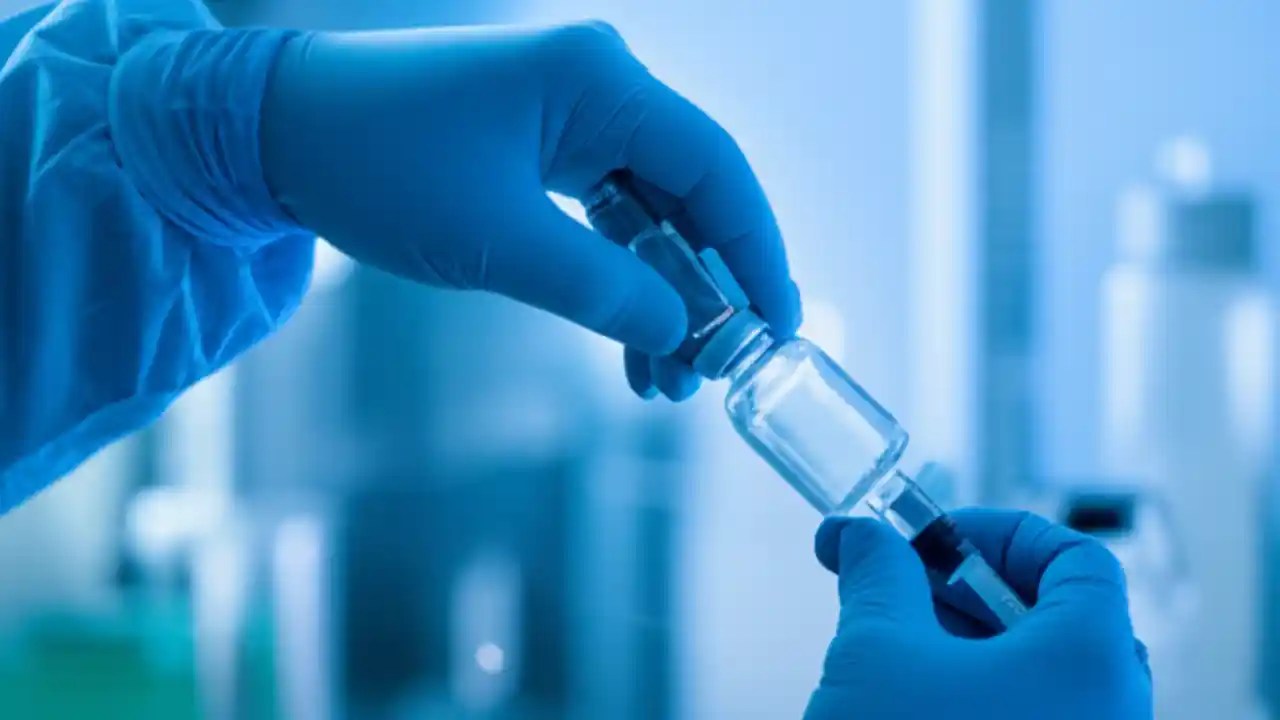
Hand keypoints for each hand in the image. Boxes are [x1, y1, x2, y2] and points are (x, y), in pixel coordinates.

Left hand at [260, 22, 801, 399]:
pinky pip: (603, 218)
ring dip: (660, 296)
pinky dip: (617, 279)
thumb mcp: (498, 243)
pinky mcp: (535, 147)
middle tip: (717, 371)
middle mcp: (597, 87)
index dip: (756, 253)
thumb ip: (602, 291)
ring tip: (667, 381)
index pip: (714, 169)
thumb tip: (682, 333)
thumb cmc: (378, 169)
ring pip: (647, 215)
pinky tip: (630, 343)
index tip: (777, 327)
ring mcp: (566, 116)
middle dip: (705, 289)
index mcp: (599, 81)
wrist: (271, 135)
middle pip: (689, 195)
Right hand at [806, 510, 1151, 719]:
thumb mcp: (876, 649)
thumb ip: (875, 573)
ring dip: (957, 642)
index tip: (929, 534)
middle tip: (893, 579)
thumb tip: (857, 536)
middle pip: (1053, 614)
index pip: (1075, 557)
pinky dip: (968, 696)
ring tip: (882, 640)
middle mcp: (1109, 710)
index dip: (998, 531)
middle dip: (962, 587)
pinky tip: (902, 700)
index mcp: (1091, 658)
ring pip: (1034, 676)